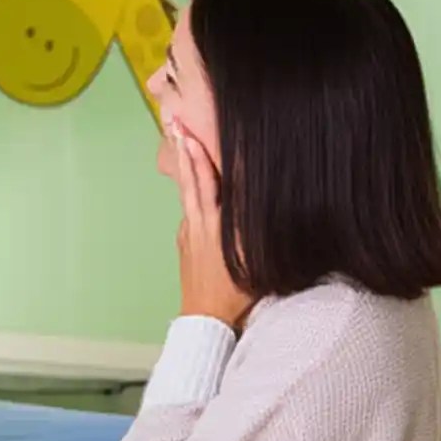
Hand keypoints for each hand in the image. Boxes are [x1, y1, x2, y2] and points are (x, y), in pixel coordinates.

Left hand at [173, 121, 255, 329]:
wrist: (205, 318)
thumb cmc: (237, 293)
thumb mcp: (253, 259)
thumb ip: (254, 231)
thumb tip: (266, 204)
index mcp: (215, 226)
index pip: (206, 185)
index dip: (198, 159)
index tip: (189, 135)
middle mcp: (198, 224)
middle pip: (190, 180)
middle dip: (183, 150)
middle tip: (174, 123)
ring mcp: (189, 232)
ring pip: (187, 193)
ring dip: (185, 166)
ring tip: (179, 140)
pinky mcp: (185, 241)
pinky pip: (190, 211)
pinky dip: (190, 191)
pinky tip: (192, 183)